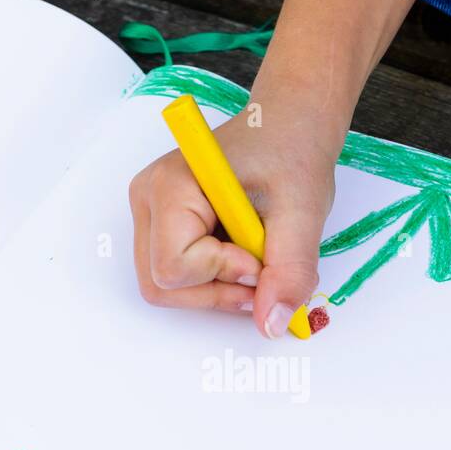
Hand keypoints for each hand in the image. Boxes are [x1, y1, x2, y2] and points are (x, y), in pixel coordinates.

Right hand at [128, 104, 339, 337]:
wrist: (290, 125)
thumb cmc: (292, 151)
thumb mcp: (302, 212)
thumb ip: (288, 270)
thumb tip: (272, 324)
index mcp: (170, 184)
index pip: (173, 268)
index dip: (222, 274)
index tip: (260, 256)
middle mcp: (148, 198)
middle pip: (162, 285)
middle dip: (217, 290)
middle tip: (262, 267)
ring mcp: (150, 213)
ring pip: (166, 287)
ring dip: (216, 289)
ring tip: (255, 259)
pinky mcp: (162, 225)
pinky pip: (177, 277)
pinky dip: (214, 280)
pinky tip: (242, 255)